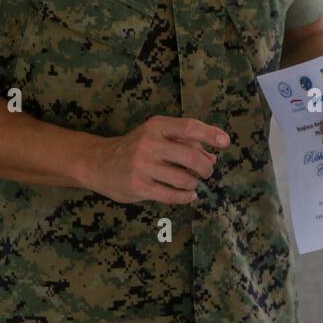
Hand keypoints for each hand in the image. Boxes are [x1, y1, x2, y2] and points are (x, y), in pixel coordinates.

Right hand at [81, 115, 227, 204]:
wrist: (97, 163)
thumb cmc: (135, 147)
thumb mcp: (156, 136)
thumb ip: (184, 143)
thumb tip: (212, 157)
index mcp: (156, 126)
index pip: (189, 127)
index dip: (210, 134)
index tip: (225, 141)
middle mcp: (149, 144)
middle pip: (191, 155)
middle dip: (206, 166)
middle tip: (207, 171)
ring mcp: (143, 166)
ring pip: (184, 178)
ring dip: (194, 182)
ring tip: (192, 182)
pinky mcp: (138, 187)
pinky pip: (172, 195)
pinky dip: (186, 196)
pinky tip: (189, 194)